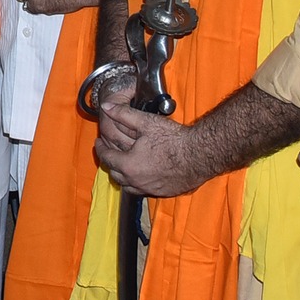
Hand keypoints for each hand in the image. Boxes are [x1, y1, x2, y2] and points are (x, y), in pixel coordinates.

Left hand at [94, 101, 208, 197]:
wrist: (200, 155)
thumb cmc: (174, 140)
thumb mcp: (146, 122)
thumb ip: (123, 114)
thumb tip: (106, 107)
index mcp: (128, 164)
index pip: (106, 157)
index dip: (100, 148)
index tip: (99, 143)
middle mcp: (135, 181)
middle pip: (114, 173)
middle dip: (110, 161)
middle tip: (110, 152)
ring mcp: (149, 189)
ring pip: (127, 185)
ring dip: (122, 175)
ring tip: (123, 164)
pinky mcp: (162, 192)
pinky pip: (142, 190)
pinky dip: (137, 183)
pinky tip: (142, 174)